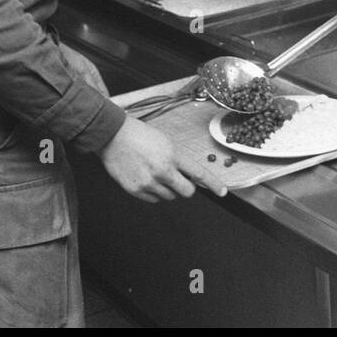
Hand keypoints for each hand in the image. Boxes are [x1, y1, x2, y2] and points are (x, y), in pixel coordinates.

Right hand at [98, 115, 226, 201]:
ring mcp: (148, 182)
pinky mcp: (135, 190)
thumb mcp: (166, 143)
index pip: (199, 174)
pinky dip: (153, 192)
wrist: (113, 136)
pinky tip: (145, 177)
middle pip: (186, 192)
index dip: (213, 184)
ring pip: (169, 196)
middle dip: (185, 187)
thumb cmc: (140, 136)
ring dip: (167, 189)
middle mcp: (162, 171)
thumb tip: (189, 175)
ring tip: (155, 173)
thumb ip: (178, 160)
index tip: (222, 192)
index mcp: (173, 156)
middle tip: (178, 178)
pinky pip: (154, 200)